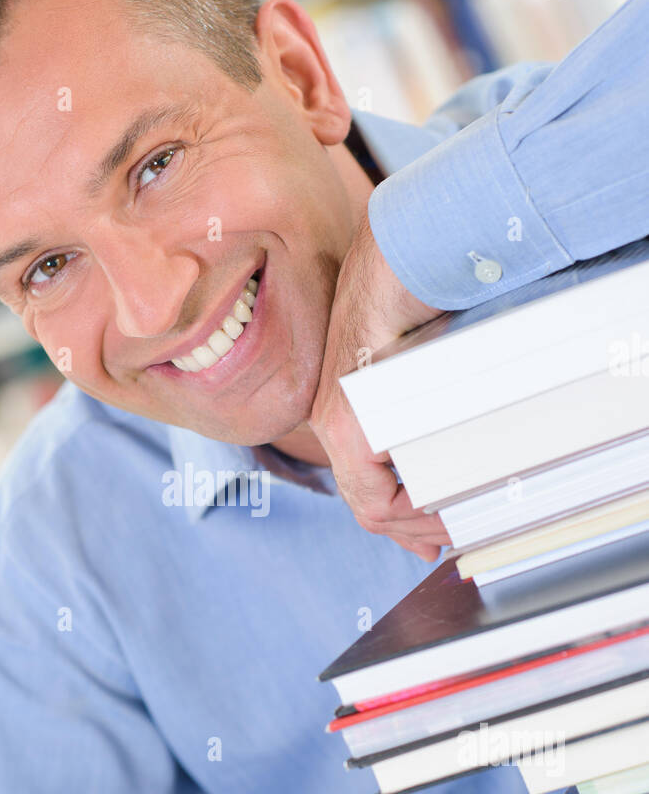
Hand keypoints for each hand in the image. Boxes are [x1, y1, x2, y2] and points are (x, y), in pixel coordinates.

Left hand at [309, 212, 448, 560]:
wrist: (405, 260)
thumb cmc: (422, 304)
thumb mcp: (423, 372)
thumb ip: (427, 420)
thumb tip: (444, 465)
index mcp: (343, 413)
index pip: (366, 490)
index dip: (405, 520)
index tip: (439, 534)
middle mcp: (330, 423)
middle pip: (369, 506)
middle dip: (417, 527)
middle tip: (457, 533)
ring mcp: (335, 425)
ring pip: (372, 506)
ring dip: (421, 519)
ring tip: (462, 519)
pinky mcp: (350, 424)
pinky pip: (374, 493)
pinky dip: (413, 506)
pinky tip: (445, 502)